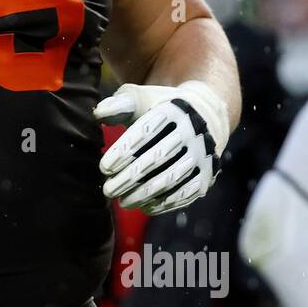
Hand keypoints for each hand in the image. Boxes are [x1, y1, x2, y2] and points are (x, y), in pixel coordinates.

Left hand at [94, 80, 228, 214]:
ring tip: (123, 202)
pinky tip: (145, 206)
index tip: (104, 168)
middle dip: (130, 177)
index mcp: (172, 111)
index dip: (123, 152)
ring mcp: (202, 154)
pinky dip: (165, 203)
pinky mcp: (208, 173)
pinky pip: (186, 192)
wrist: (205, 117)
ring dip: (145, 194)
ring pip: (171, 178)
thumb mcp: (142, 99)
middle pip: (157, 158)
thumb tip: (99, 113)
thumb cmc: (161, 110)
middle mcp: (191, 132)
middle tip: (108, 190)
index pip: (145, 133)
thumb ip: (119, 104)